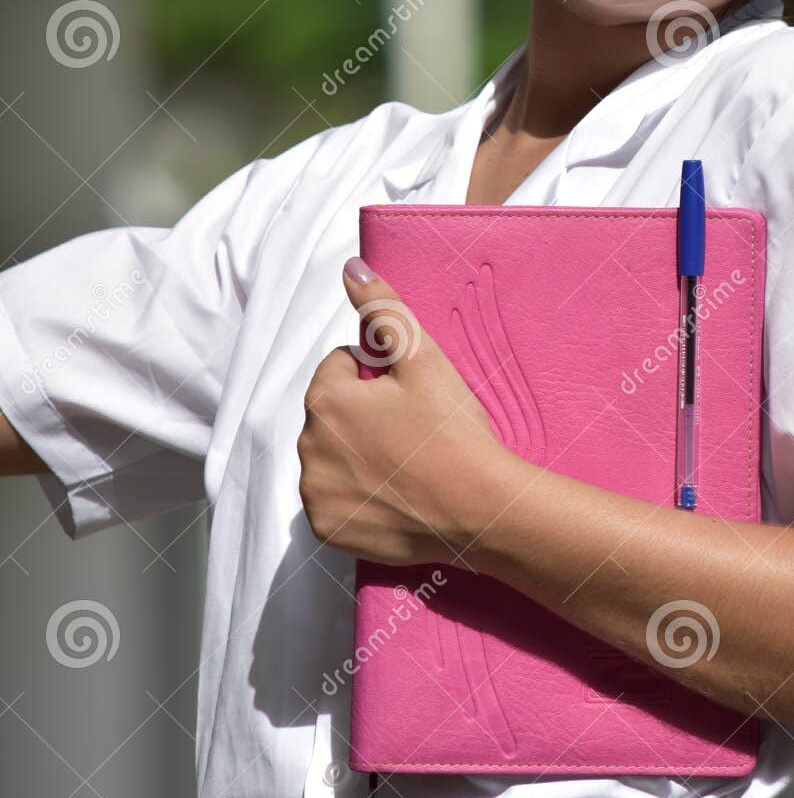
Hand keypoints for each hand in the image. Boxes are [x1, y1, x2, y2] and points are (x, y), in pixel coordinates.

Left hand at [297, 259, 504, 564]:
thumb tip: (352, 268)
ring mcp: (316, 493)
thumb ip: (382, 310)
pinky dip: (356, 496)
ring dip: (356, 455)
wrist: (481, 510)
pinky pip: (334, 500)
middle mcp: (308, 448)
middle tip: (413, 431)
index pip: (340, 366)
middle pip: (332, 414)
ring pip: (331, 457)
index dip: (378, 376)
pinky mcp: (328, 529)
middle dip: (363, 415)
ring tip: (406, 464)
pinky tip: (393, 494)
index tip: (410, 397)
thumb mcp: (422, 358)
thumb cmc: (454, 432)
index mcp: (325, 400)